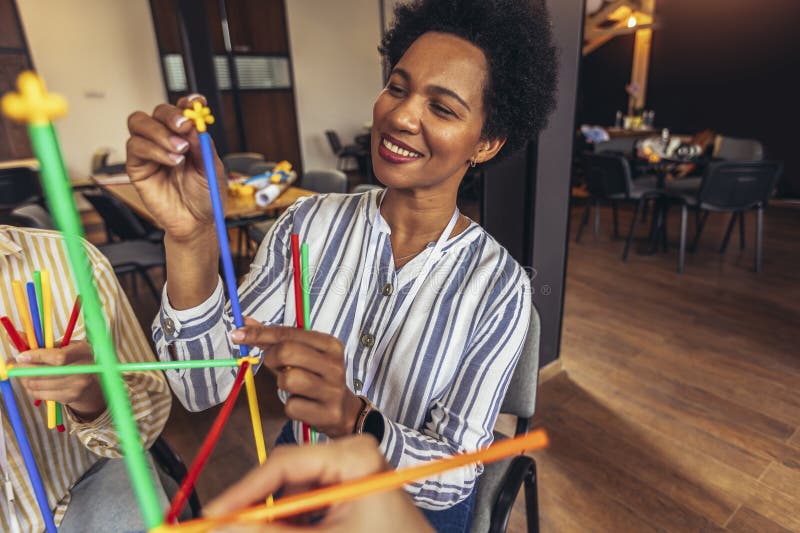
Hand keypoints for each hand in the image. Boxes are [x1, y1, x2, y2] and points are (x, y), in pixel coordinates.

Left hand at [15, 341, 105, 420]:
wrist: (92, 381)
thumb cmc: (74, 359)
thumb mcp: (64, 346)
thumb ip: (42, 342)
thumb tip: (19, 335)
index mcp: (83, 351)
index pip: (58, 357)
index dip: (37, 357)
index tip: (22, 356)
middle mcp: (84, 369)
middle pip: (45, 373)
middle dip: (25, 369)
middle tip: (16, 365)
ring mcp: (78, 386)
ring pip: (38, 384)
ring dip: (25, 379)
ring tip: (25, 373)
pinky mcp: (70, 397)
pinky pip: (40, 394)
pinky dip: (31, 388)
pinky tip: (33, 382)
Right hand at [125, 94, 224, 242]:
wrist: (196, 222)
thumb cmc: (205, 195)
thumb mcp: (211, 167)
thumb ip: (200, 144)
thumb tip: (193, 123)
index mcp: (186, 135)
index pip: (182, 110)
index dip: (187, 102)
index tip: (197, 102)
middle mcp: (166, 139)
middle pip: (158, 112)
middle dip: (171, 115)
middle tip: (184, 126)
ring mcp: (149, 151)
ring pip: (140, 123)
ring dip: (160, 133)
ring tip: (179, 151)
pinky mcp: (137, 166)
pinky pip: (136, 147)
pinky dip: (154, 150)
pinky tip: (171, 161)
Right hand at [204, 435, 432, 532]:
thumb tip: (216, 528)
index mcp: (353, 455)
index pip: (283, 464)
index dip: (242, 493)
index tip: (210, 518)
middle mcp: (351, 455)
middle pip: (285, 477)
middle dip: (257, 510)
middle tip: (222, 530)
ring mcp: (351, 474)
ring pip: (292, 495)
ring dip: (274, 520)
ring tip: (254, 531)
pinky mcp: (349, 494)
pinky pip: (308, 505)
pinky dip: (292, 524)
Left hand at [231, 318, 362, 437]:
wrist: (344, 410)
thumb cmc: (316, 376)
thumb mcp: (303, 354)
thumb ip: (275, 339)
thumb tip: (244, 322)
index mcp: (330, 344)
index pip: (288, 333)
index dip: (259, 333)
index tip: (237, 334)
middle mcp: (334, 364)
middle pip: (287, 352)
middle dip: (271, 358)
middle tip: (274, 365)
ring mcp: (332, 390)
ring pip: (287, 380)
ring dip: (282, 384)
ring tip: (293, 386)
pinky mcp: (327, 413)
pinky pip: (291, 407)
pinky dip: (290, 406)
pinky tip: (302, 404)